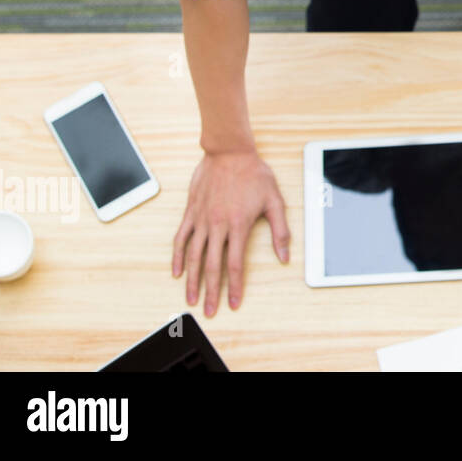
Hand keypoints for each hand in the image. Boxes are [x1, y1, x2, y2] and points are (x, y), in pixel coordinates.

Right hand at [172, 147, 290, 315]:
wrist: (230, 152)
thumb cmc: (254, 174)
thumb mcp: (275, 200)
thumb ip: (280, 230)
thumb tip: (284, 256)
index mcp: (238, 224)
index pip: (236, 264)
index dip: (235, 286)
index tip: (234, 303)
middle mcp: (218, 225)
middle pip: (211, 265)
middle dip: (210, 291)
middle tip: (209, 310)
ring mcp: (202, 219)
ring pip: (193, 256)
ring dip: (191, 280)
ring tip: (190, 298)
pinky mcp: (191, 212)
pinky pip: (181, 238)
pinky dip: (177, 256)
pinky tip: (177, 271)